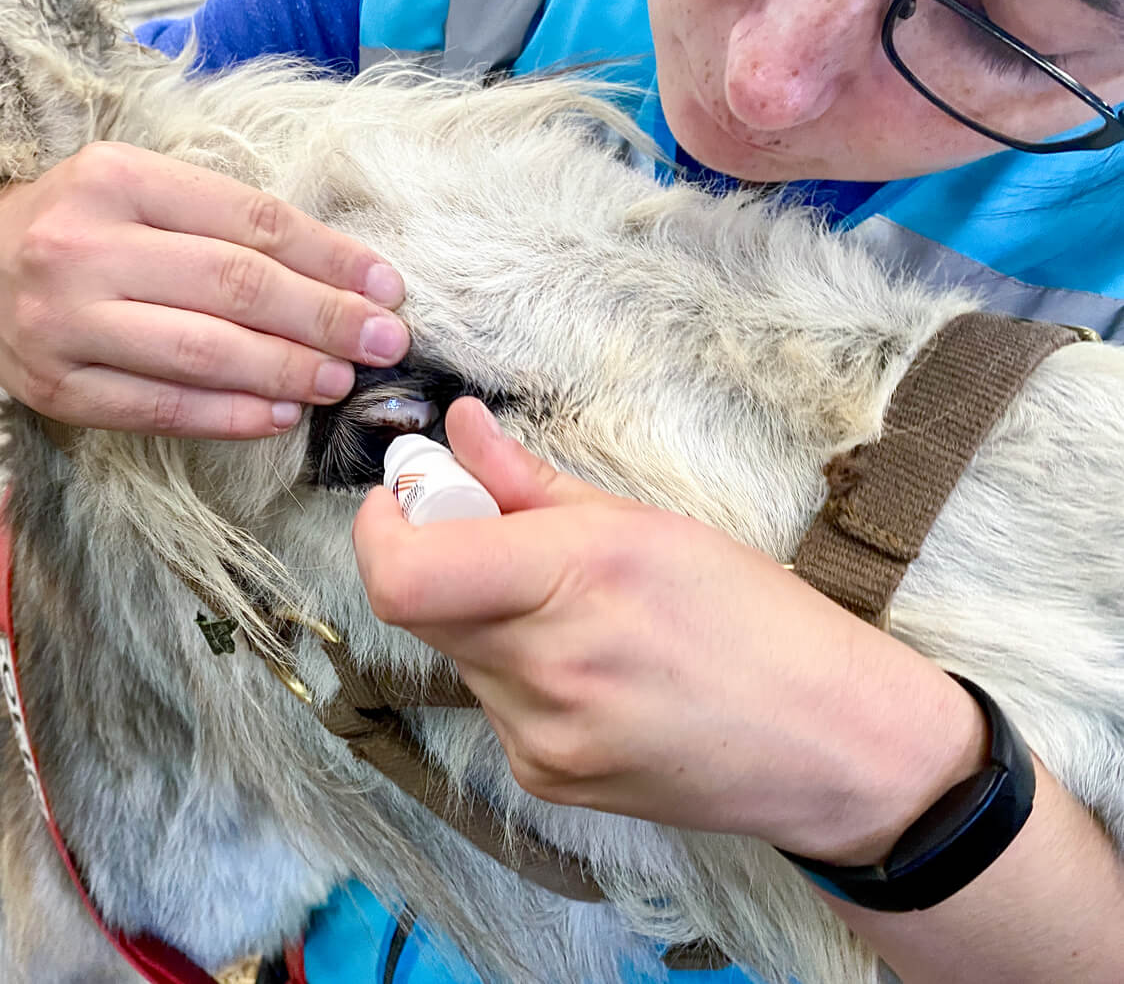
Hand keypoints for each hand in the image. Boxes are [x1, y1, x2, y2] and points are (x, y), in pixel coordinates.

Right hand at [0, 142, 409, 436]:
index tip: (386, 284)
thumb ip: (218, 216)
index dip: (329, 256)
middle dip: (325, 318)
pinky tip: (280, 414)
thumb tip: (334, 270)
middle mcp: (84, 247)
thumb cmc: (70, 223)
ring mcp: (64, 323)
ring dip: (287, 370)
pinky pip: (160, 408)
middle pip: (234, 286)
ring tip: (341, 379)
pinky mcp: (55, 390)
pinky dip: (229, 415)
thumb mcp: (133, 186)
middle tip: (386, 341)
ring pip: (201, 352)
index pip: (249, 219)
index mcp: (115, 178)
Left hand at [353, 399, 987, 864]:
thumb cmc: (757, 621)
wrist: (832, 749)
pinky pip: (493, 706)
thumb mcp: (651, 524)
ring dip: (484, 619)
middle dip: (437, 560)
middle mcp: (545, 669)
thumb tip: (459, 431)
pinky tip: (590, 672)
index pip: (403, 575)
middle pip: (420, 607)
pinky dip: (518, 674)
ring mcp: (541, 738)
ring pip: (458, 653)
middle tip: (494, 540)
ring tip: (574, 616)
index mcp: (575, 580)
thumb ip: (532, 480)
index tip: (405, 501)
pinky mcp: (544, 780)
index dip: (380, 531)